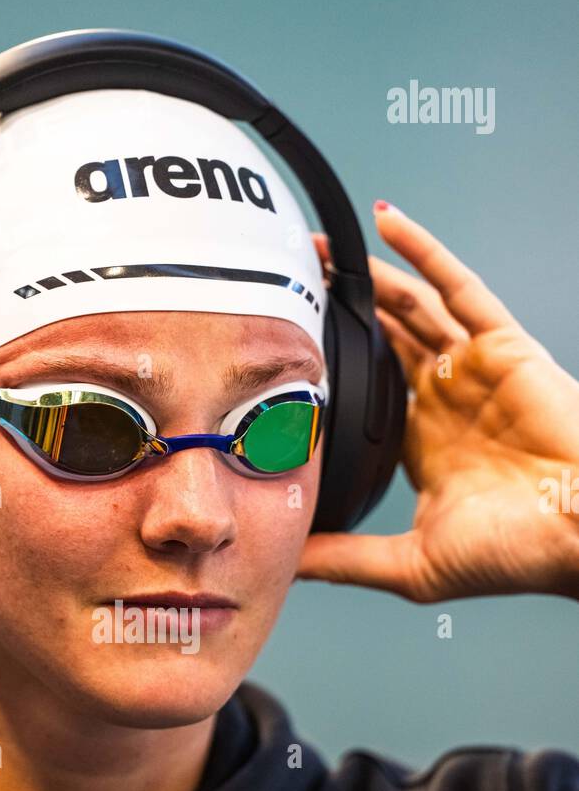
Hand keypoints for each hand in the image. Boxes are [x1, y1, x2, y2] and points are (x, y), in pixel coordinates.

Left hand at [298, 205, 578, 600]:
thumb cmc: (514, 556)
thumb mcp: (410, 565)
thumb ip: (347, 559)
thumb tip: (287, 567)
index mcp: (424, 445)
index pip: (363, 394)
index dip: (324, 370)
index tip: (275, 353)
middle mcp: (446, 399)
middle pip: (381, 338)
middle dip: (337, 310)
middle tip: (286, 282)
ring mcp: (474, 368)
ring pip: (409, 305)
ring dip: (365, 274)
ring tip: (317, 249)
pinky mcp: (503, 344)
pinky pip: (458, 285)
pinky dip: (423, 252)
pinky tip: (385, 224)